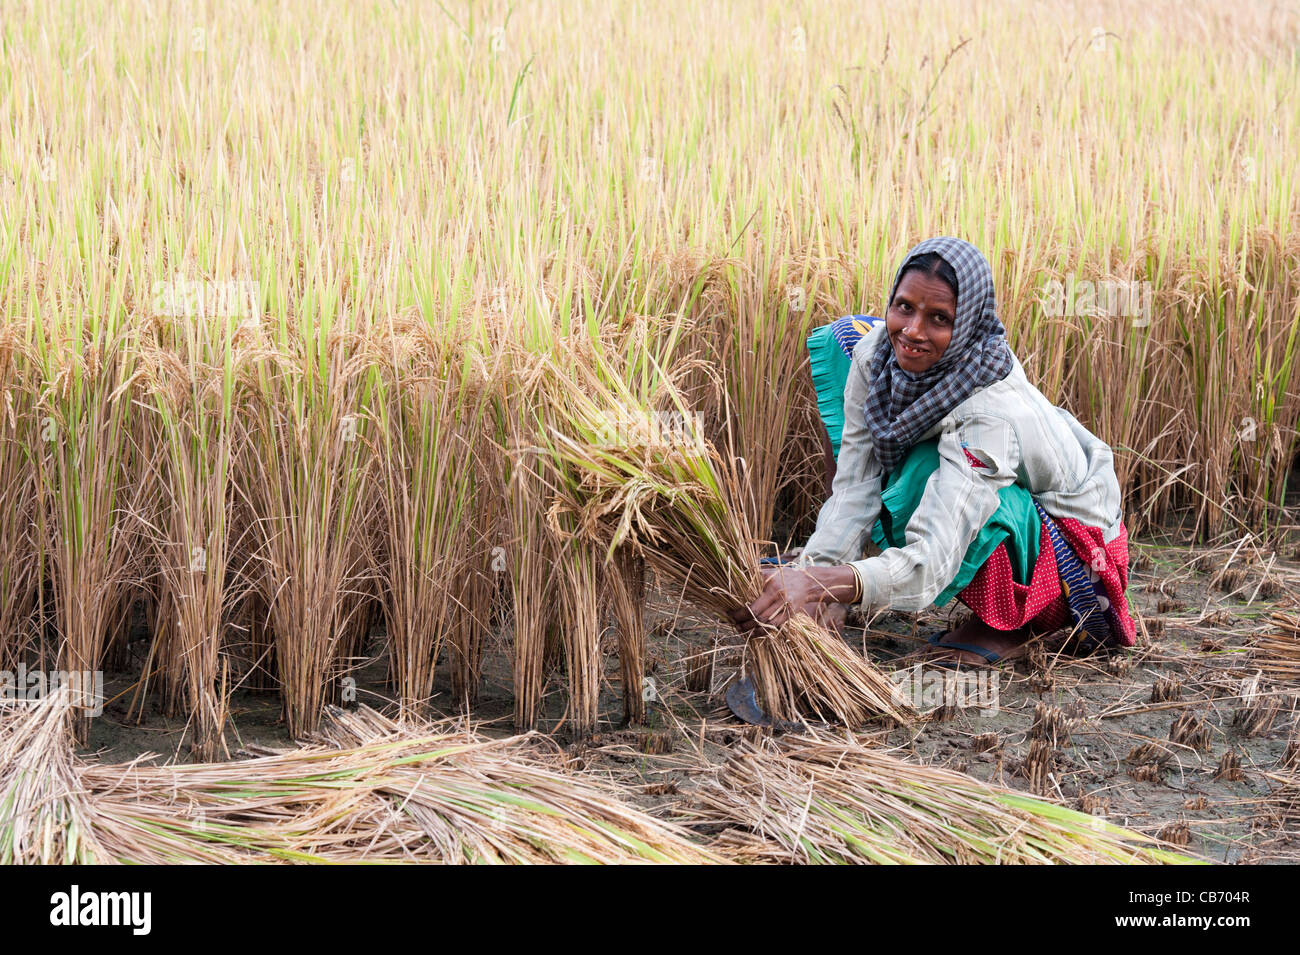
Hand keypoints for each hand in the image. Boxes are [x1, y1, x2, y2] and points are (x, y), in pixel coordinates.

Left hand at [730, 565, 858, 633]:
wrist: (807, 583)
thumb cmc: (784, 576)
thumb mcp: (770, 572)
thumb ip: (754, 575)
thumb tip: (735, 577)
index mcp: (772, 588)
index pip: (754, 606)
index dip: (740, 613)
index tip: (730, 614)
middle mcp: (780, 599)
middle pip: (759, 617)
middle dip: (744, 623)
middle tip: (734, 624)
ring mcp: (786, 609)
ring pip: (767, 625)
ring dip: (752, 630)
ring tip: (742, 631)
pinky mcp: (790, 616)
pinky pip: (775, 627)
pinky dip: (763, 632)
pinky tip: (754, 633)